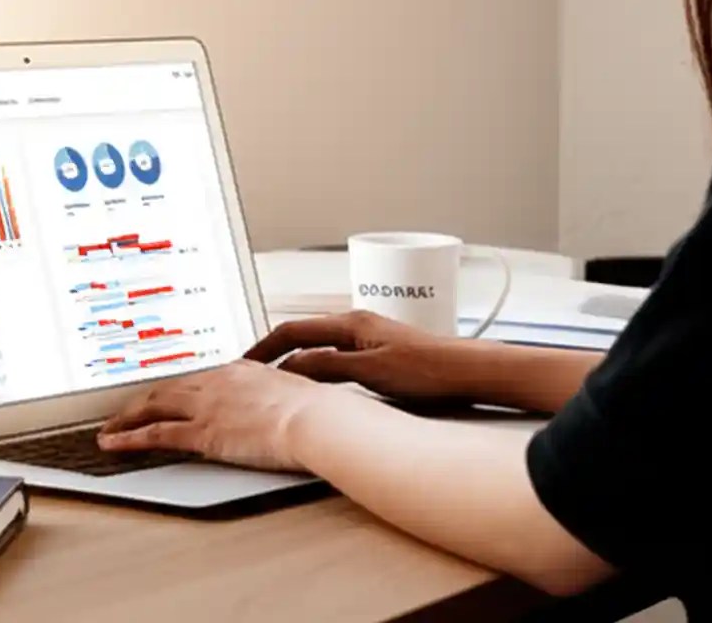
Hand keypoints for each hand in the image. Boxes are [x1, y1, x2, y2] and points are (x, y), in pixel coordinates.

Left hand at [97, 360, 320, 470]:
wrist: (317, 420)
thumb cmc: (317, 412)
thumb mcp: (293, 393)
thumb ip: (275, 397)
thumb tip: (277, 407)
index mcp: (238, 370)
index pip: (194, 378)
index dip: (173, 388)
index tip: (162, 395)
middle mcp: (216, 382)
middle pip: (166, 388)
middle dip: (140, 401)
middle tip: (123, 411)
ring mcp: (206, 405)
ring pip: (152, 406)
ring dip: (126, 419)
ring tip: (109, 429)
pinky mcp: (202, 432)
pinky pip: (155, 434)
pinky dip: (129, 439)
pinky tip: (114, 443)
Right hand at [245, 310, 475, 400]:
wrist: (468, 373)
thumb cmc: (429, 370)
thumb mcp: (370, 371)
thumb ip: (328, 367)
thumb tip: (290, 368)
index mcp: (350, 323)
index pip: (293, 330)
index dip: (264, 346)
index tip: (243, 362)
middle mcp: (356, 325)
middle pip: (302, 335)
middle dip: (273, 352)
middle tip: (250, 373)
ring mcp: (367, 339)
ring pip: (317, 348)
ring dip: (294, 362)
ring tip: (274, 382)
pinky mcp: (377, 355)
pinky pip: (333, 358)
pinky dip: (314, 370)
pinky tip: (313, 387)